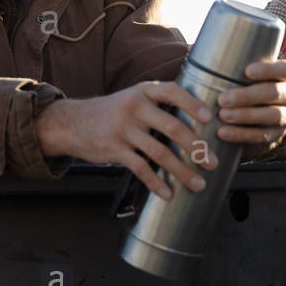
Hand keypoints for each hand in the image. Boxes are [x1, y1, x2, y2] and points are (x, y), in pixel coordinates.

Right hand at [35, 82, 215, 200]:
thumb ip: (157, 102)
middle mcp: (133, 107)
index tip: (210, 118)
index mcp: (142, 92)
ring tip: (199, 183)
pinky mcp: (114, 149)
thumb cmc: (111, 112)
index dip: (192, 104)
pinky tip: (168, 194)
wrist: (72, 123)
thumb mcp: (132, 97)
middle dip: (197, 147)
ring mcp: (123, 129)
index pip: (172, 92)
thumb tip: (195, 117)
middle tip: (213, 162)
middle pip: (172, 126)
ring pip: (159, 152)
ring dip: (182, 171)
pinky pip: (140, 168)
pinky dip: (156, 182)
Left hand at [216, 59, 285, 156]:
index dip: (269, 69)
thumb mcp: (240, 76)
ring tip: (222, 116)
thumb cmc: (244, 89)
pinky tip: (223, 133)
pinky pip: (261, 136)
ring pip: (272, 115)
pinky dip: (241, 135)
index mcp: (283, 76)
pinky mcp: (276, 136)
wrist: (259, 123)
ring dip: (245, 115)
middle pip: (275, 93)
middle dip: (248, 95)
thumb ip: (221, 62)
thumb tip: (189, 48)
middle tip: (222, 99)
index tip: (246, 71)